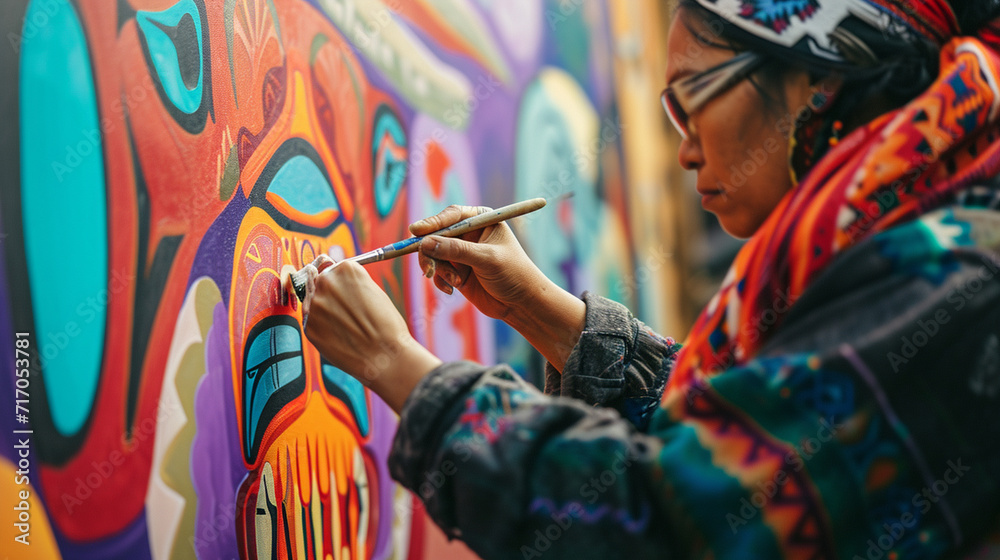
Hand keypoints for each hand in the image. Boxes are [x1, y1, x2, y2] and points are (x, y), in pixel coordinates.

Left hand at [301, 256, 440, 412]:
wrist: (385, 357)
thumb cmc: (386, 326)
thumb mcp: (373, 292)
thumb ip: (351, 283)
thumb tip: (336, 281)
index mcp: (346, 269)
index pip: (332, 267)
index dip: (340, 282)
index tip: (346, 292)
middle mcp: (326, 282)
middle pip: (319, 282)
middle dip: (329, 295)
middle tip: (346, 312)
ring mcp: (314, 305)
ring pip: (314, 303)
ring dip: (325, 311)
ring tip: (346, 326)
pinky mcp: (309, 326)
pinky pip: (313, 322)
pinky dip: (323, 328)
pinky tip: (340, 336)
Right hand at [411, 205, 549, 320]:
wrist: (521, 303)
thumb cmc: (513, 274)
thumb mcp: (486, 259)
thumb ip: (457, 250)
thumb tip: (426, 243)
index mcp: (481, 219)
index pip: (452, 215)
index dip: (433, 223)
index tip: (416, 231)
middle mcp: (468, 233)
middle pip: (436, 235)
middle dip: (430, 252)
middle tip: (428, 269)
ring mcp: (461, 253)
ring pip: (433, 254)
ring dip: (439, 269)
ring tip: (454, 282)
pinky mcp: (456, 271)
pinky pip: (437, 271)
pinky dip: (440, 280)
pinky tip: (452, 289)